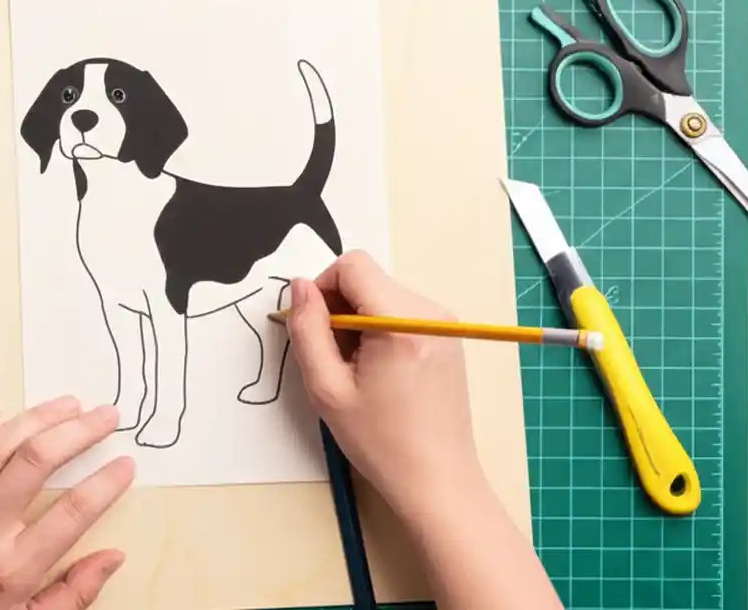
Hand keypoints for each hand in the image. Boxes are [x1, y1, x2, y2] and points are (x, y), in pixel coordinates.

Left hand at [0, 397, 135, 609]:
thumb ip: (72, 595)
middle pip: (37, 462)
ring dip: (35, 418)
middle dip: (79, 431)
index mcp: (13, 571)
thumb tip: (113, 557)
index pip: (75, 512)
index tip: (126, 463)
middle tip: (105, 415)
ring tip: (65, 404)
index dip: (107, 482)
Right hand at [286, 251, 483, 515]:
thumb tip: (300, 287)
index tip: (312, 328)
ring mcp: (444, 323)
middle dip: (339, 308)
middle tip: (332, 358)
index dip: (321, 288)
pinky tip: (378, 372)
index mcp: (402, 320)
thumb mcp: (327, 388)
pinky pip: (401, 312)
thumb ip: (308, 330)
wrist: (439, 481)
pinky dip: (379, 330)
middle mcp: (430, 311)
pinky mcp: (447, 336)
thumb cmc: (381, 442)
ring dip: (358, 321)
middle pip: (368, 279)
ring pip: (382, 295)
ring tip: (356, 370)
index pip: (352, 266)